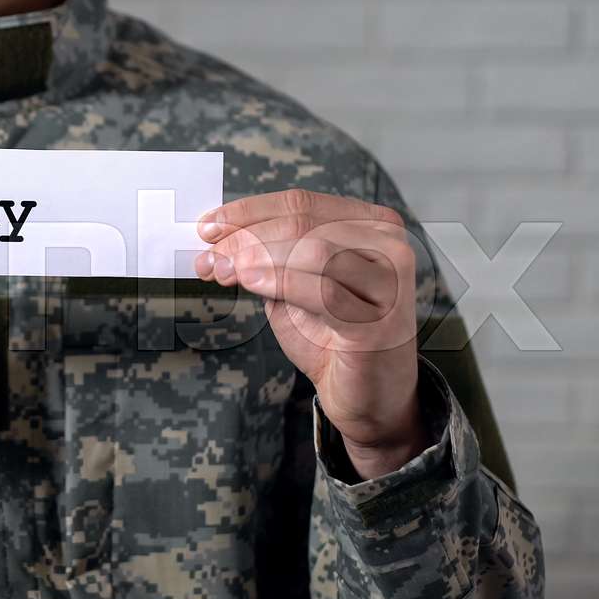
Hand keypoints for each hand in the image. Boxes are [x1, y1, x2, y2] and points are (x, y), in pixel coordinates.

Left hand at [194, 189, 427, 479]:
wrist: (368, 394)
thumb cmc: (332, 335)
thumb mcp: (294, 286)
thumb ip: (267, 259)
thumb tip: (217, 239)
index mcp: (371, 225)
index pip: (303, 204)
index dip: (249, 212)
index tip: (208, 226)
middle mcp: (389, 245)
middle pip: (304, 224)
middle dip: (247, 237)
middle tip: (209, 254)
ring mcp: (390, 281)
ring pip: (314, 251)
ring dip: (257, 258)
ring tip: (222, 270)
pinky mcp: (381, 319)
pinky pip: (323, 291)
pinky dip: (279, 281)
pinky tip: (249, 281)